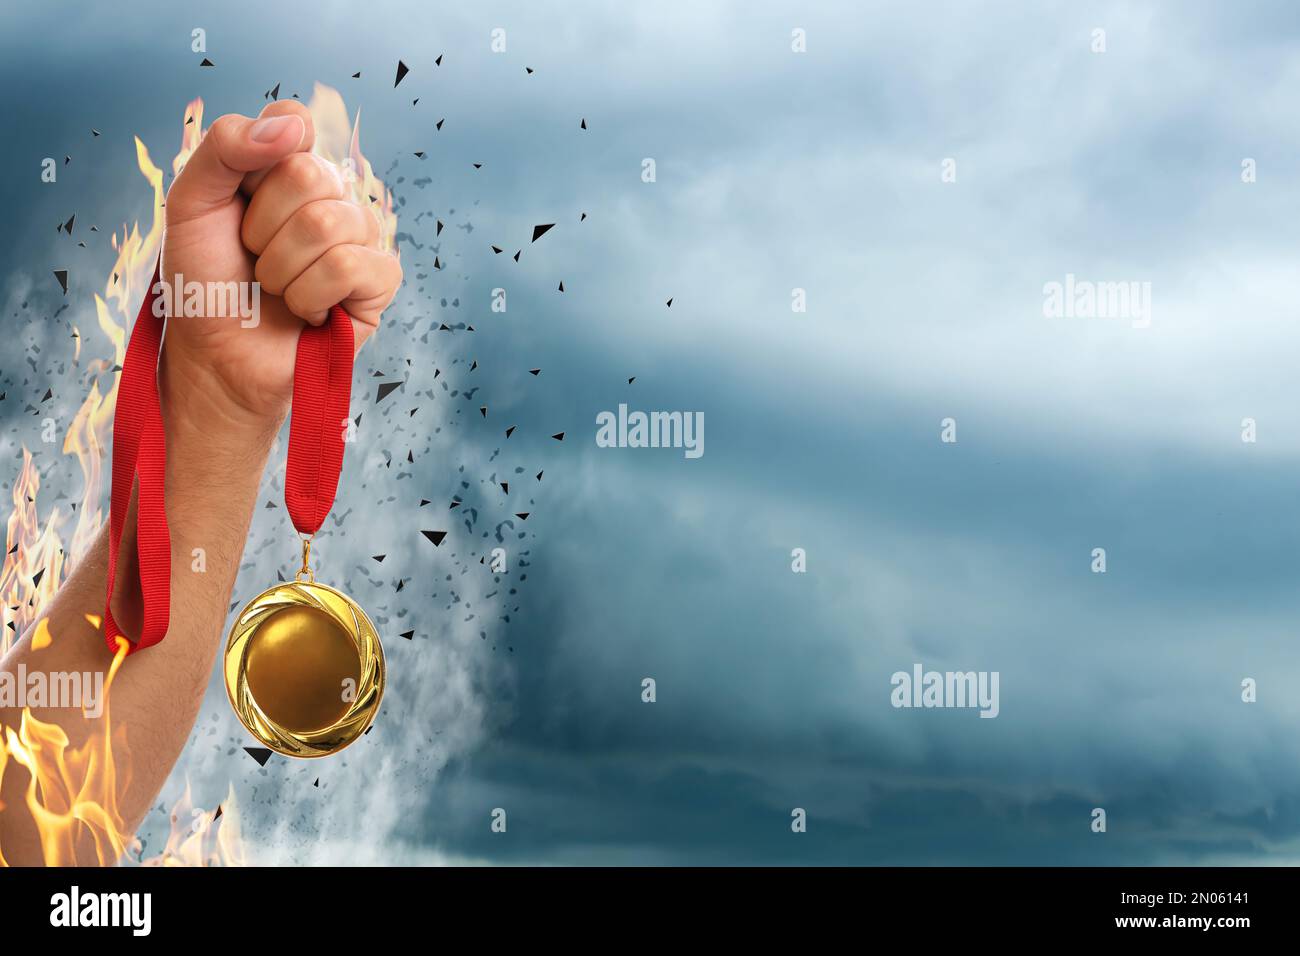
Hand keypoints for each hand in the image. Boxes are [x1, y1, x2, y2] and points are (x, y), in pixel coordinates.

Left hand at [159, 100, 400, 430]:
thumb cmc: (206, 284)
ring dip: (281, 269)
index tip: (237, 199)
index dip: (260, 159)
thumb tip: (293, 126)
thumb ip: (225, 148)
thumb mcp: (191, 205)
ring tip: (275, 289)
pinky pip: (350, 266)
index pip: (294, 122)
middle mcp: (331, 197)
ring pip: (329, 224)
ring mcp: (360, 238)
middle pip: (309, 173)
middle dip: (262, 226)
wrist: (217, 357)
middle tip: (252, 257)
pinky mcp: (379, 282)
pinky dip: (311, 294)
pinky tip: (308, 310)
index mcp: (287, 170)